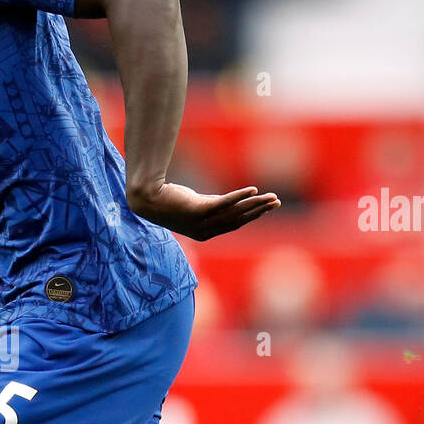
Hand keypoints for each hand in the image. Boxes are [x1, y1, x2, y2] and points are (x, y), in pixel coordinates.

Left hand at [130, 182, 279, 240]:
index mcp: (205, 233)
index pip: (235, 224)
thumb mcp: (193, 205)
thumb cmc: (167, 200)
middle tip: (276, 202)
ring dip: (255, 204)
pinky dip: (239, 197)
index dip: (252, 216)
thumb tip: (226, 202)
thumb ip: (210, 206)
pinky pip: (223, 203)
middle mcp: (205, 230)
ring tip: (271, 197)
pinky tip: (253, 190)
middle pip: (239, 220)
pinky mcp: (197, 209)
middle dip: (259, 211)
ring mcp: (201, 222)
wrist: (147, 198)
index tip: (267, 207)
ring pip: (234, 213)